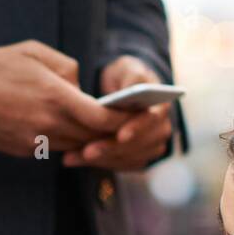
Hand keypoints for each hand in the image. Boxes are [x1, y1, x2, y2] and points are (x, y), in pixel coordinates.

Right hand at [0, 40, 128, 157]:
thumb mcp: (35, 52)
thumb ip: (67, 69)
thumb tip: (81, 88)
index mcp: (55, 98)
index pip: (102, 118)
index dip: (123, 119)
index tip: (133, 113)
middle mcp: (48, 125)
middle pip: (93, 136)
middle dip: (110, 130)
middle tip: (124, 120)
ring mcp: (35, 142)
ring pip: (76, 145)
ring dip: (89, 137)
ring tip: (98, 124)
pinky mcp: (24, 150)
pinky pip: (55, 148)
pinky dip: (67, 140)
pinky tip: (67, 128)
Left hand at [64, 55, 172, 169]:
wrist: (119, 91)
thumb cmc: (124, 77)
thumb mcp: (127, 69)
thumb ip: (132, 78)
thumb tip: (132, 88)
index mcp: (160, 106)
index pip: (152, 120)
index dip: (137, 129)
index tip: (120, 135)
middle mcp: (159, 130)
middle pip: (138, 145)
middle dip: (111, 149)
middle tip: (87, 152)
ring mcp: (149, 147)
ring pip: (126, 159)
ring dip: (100, 160)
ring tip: (72, 157)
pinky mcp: (135, 158)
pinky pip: (117, 165)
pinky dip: (96, 163)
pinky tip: (75, 159)